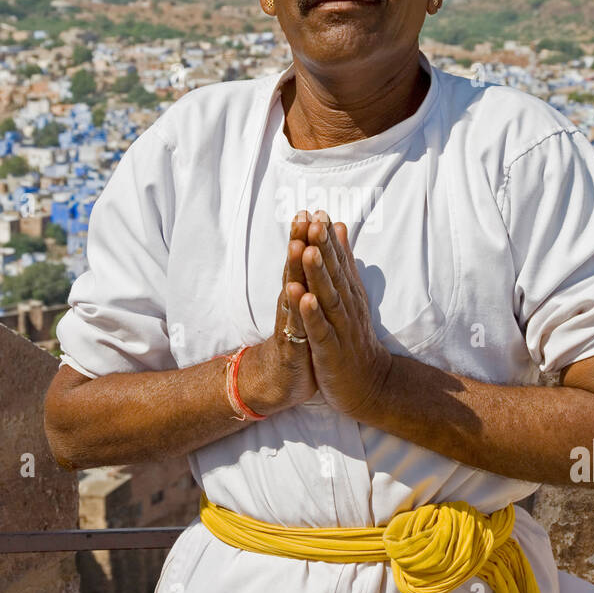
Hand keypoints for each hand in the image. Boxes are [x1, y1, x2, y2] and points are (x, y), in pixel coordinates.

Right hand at [237, 211, 317, 413]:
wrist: (278, 383)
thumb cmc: (297, 342)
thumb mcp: (307, 309)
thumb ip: (311, 282)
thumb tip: (314, 257)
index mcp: (300, 295)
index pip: (304, 261)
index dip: (309, 237)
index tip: (315, 209)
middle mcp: (291, 304)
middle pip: (294, 269)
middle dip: (298, 242)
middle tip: (303, 214)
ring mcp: (289, 324)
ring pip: (292, 292)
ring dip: (295, 269)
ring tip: (298, 245)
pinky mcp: (291, 346)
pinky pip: (294, 325)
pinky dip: (298, 309)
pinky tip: (299, 294)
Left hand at [294, 211, 392, 418]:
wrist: (370, 384)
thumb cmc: (355, 338)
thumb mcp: (351, 296)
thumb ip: (344, 263)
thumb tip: (337, 227)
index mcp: (348, 293)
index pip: (337, 261)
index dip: (326, 237)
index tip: (317, 211)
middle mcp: (346, 307)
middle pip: (333, 273)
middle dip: (322, 247)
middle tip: (313, 220)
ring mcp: (340, 329)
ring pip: (328, 297)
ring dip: (318, 274)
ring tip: (308, 250)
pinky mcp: (331, 351)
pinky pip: (320, 330)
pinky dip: (312, 314)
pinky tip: (304, 298)